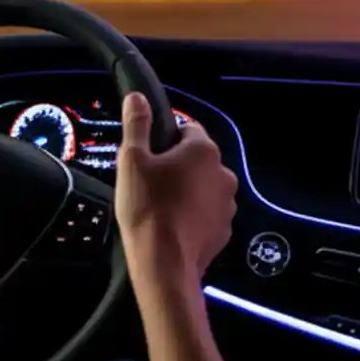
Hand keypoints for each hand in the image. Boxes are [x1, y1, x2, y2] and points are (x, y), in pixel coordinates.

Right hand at [115, 92, 236, 283]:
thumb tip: (138, 97)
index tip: (147, 156)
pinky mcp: (225, 231)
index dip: (165, 139)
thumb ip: (136, 125)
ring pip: (203, 187)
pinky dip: (193, 215)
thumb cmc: (146, 206)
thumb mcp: (132, 161)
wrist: (164, 263)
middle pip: (197, 160)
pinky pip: (207, 213)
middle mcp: (223, 173)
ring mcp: (228, 204)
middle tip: (149, 182)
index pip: (188, 129)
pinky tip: (172, 226)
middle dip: (177, 166)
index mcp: (203, 150)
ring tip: (159, 207)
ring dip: (187, 191)